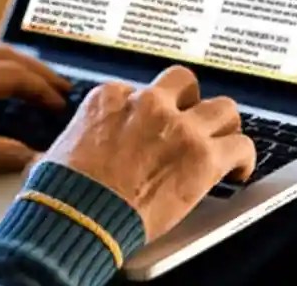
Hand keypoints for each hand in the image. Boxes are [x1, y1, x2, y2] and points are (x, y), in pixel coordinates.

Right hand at [40, 65, 255, 240]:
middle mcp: (148, 104)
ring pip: (223, 108)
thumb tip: (53, 154)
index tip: (153, 129)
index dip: (150, 113)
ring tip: (222, 143)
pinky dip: (243, 159)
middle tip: (192, 124)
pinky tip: (237, 171)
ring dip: (223, 127)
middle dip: (191, 103)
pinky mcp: (202, 156)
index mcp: (110, 99)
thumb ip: (72, 141)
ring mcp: (179, 128)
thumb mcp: (57, 149)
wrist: (78, 213)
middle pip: (185, 84)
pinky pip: (241, 146)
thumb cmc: (62, 190)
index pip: (142, 92)